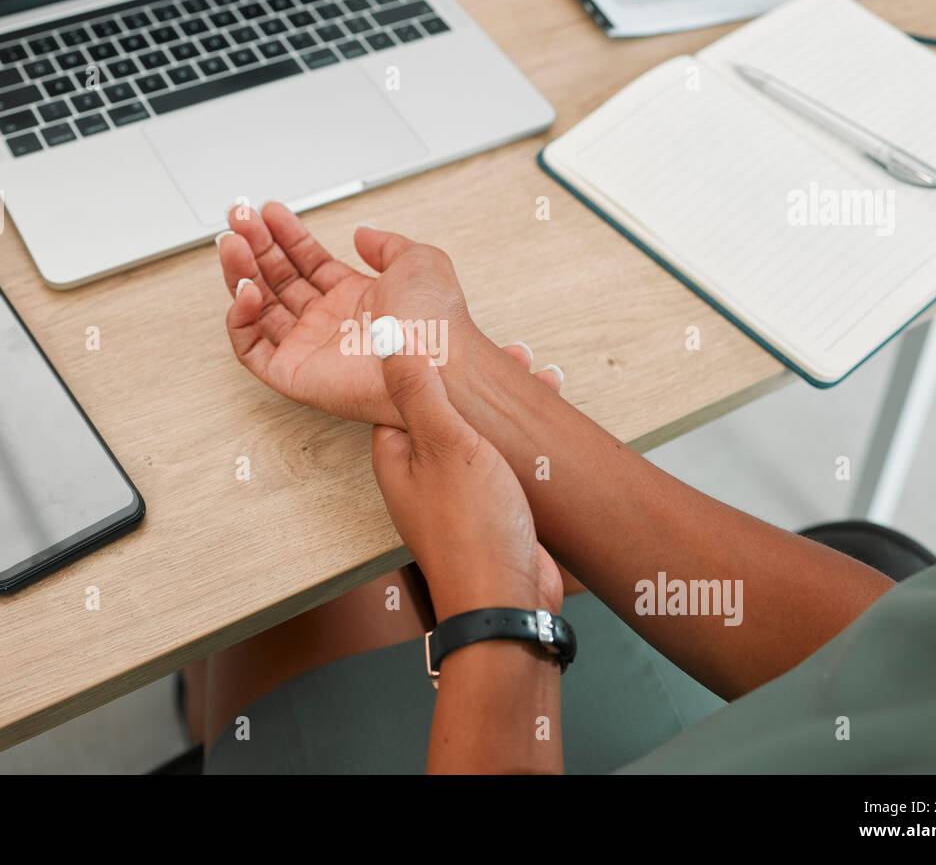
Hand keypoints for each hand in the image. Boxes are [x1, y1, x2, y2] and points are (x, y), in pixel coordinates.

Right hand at [217, 203, 560, 424]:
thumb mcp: (418, 260)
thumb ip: (385, 244)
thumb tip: (363, 234)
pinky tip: (246, 290)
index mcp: (355, 296)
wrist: (439, 360)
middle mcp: (329, 321)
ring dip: (241, 273)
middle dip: (255, 246)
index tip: (266, 211)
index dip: (285, 235)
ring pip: (259, 308)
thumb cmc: (436, 319)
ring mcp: (310, 347)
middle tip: (239, 218)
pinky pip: (252, 350)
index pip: (306, 261)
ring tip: (232, 244)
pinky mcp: (295, 374)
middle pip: (278, 279)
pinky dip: (241, 321)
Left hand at [370, 335, 563, 619]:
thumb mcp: (444, 444)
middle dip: (483, 378)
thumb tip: (386, 338)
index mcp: (396, 453)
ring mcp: (457, 490)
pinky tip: (549, 421)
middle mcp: (421, 471)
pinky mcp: (491, 507)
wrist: (506, 602)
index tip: (465, 334)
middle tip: (520, 354)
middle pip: (448, 405)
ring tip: (544, 376)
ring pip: (481, 429)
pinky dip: (525, 434)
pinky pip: (505, 457)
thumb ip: (417, 390)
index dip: (435, 357)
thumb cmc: (470, 527)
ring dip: (509, 403)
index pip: (406, 390)